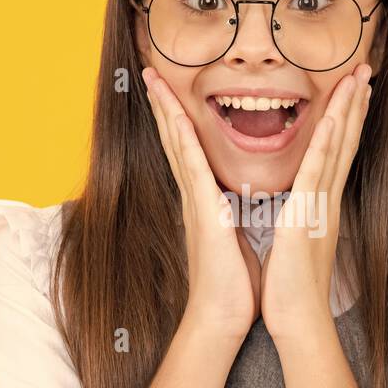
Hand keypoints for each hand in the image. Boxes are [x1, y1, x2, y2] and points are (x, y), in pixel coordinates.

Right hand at [142, 67, 260, 342]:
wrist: (224, 318)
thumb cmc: (234, 283)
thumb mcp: (236, 237)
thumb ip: (232, 215)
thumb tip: (237, 203)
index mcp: (205, 199)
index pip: (189, 148)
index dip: (178, 117)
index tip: (170, 89)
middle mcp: (194, 195)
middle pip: (175, 138)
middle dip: (163, 103)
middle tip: (150, 70)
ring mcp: (195, 202)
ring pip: (177, 145)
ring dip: (166, 110)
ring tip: (153, 79)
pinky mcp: (203, 213)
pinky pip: (192, 169)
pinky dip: (183, 141)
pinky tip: (176, 118)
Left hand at [259, 63, 371, 341]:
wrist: (296, 319)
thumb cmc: (291, 290)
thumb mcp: (294, 244)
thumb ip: (300, 222)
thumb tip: (299, 211)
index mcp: (320, 207)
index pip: (335, 155)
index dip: (346, 122)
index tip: (352, 93)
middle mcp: (327, 201)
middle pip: (345, 143)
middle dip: (355, 106)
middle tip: (365, 71)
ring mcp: (321, 206)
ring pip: (338, 148)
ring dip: (349, 111)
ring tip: (359, 79)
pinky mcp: (309, 215)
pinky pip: (319, 171)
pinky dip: (328, 142)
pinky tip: (335, 118)